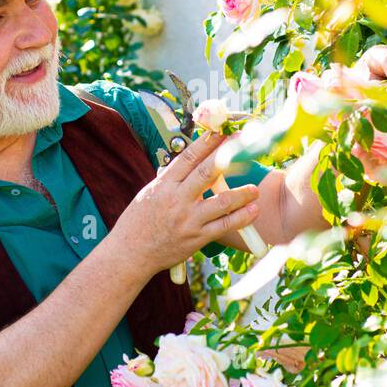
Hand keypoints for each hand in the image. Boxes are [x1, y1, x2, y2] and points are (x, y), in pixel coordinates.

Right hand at [110, 132, 260, 276]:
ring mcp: (188, 219)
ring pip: (221, 201)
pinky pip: (224, 226)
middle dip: (228, 157)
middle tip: (244, 146)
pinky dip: (241, 218)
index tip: (222, 132)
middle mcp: (177, 199)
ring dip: (241, 193)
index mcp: (164, 185)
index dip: (207, 143)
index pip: (189, 158)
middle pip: (207, 173)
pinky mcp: (196, 238)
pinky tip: (253, 210)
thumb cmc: (139, 222)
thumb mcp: (150, 193)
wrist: (131, 254)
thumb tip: (190, 161)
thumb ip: (171, 179)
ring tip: (255, 189)